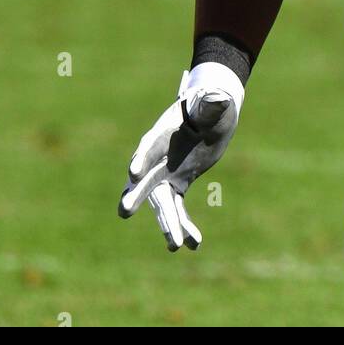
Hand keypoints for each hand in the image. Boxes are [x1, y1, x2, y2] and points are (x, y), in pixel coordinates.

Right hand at [117, 63, 243, 250]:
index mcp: (163, 133)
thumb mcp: (213, 106)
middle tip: (124, 210)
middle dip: (136, 195)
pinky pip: (177, 209)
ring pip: (161, 202)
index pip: (148, 146)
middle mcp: (157, 158)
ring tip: (175, 246)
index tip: (133, 173)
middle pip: (146, 179)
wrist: (211, 117)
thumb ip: (212, 105)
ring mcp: (164, 174)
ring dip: (167, 223)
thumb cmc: (210, 107)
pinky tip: (195, 245)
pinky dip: (184, 226)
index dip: (141, 159)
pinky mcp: (176, 185)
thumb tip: (219, 98)